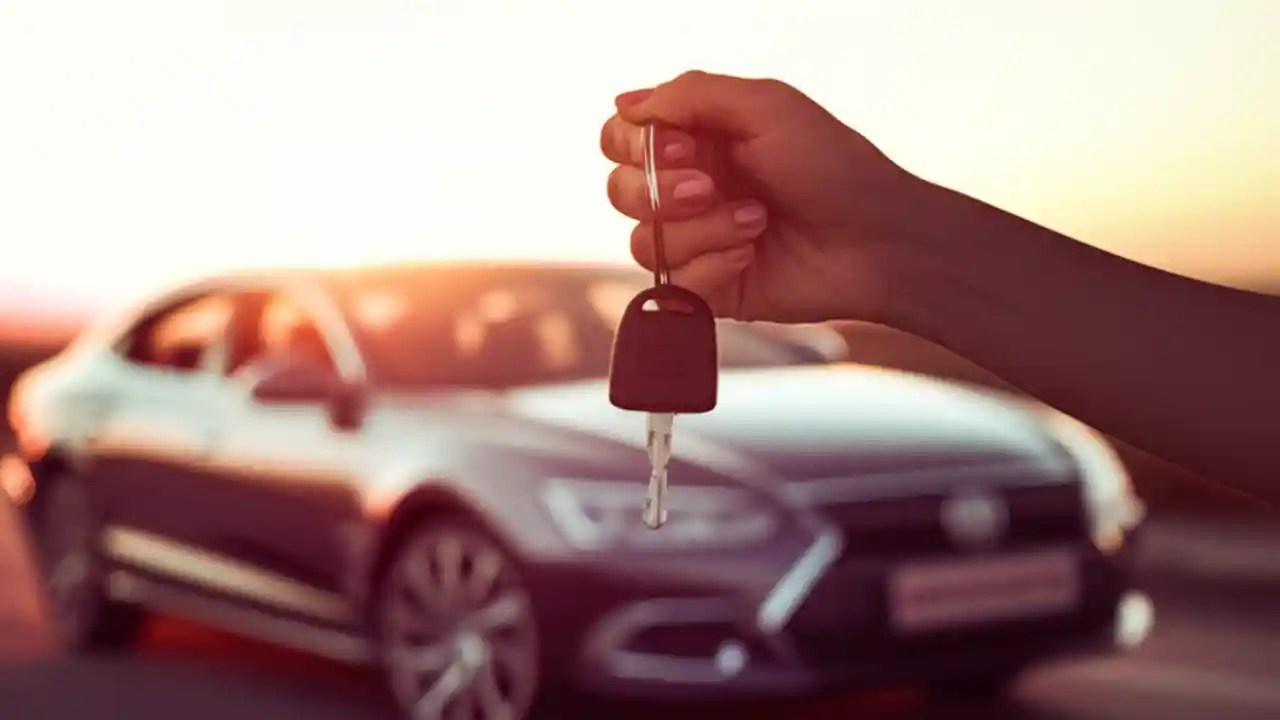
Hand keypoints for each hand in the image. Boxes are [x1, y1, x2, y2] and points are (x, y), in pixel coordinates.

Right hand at [601, 70, 937, 323]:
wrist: (876, 241)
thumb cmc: (834, 168)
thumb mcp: (766, 107)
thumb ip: (692, 95)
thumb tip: (626, 104)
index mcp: (697, 140)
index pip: (621, 137)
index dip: (637, 145)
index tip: (686, 147)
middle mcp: (688, 189)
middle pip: (619, 190)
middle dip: (660, 191)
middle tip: (712, 188)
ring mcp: (696, 241)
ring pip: (642, 241)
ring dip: (699, 231)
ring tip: (755, 223)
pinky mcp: (708, 287)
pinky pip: (671, 284)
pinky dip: (711, 267)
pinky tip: (751, 255)